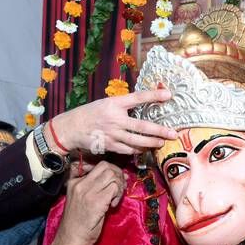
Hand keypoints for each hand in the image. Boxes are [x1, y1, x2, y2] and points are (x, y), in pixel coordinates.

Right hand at [45, 161, 126, 244]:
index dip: (112, 170)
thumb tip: (115, 180)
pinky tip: (112, 205)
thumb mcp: (81, 201)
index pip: (98, 166)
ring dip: (119, 186)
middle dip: (118, 175)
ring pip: (112, 175)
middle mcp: (80, 184)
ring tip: (115, 199)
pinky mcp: (96, 201)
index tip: (119, 180)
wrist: (70, 240)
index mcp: (74, 182)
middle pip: (106, 166)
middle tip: (120, 188)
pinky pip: (114, 188)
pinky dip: (118, 195)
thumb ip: (94, 189)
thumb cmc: (77, 224)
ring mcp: (87, 191)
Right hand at [49, 89, 180, 156]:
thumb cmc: (91, 113)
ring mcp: (113, 134)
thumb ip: (123, 105)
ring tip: (162, 142)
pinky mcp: (110, 145)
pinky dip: (138, 149)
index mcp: (114, 103)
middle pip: (142, 126)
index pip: (138, 98)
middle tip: (173, 133)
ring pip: (137, 141)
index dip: (154, 96)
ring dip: (151, 143)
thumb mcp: (106, 103)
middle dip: (160, 130)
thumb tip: (142, 105)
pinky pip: (128, 149)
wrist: (72, 127)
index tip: (168, 94)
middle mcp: (115, 119)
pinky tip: (146, 149)